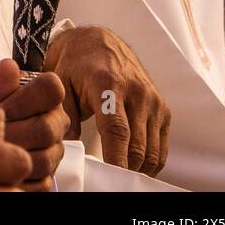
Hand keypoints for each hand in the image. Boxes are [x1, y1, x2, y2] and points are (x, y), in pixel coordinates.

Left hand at [0, 59, 65, 190]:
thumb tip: (9, 67)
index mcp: (41, 96)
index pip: (52, 88)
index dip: (26, 100)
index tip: (2, 109)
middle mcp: (53, 122)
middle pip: (46, 129)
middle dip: (12, 133)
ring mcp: (52, 151)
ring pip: (44, 159)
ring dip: (12, 157)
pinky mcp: (46, 178)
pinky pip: (39, 183)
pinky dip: (15, 179)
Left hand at [44, 24, 170, 174]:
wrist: (100, 41)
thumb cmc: (77, 63)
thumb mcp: (61, 82)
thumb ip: (65, 114)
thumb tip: (69, 145)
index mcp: (109, 85)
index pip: (117, 130)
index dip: (116, 159)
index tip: (110, 178)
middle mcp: (137, 93)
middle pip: (137, 146)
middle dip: (125, 169)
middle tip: (110, 182)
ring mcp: (153, 101)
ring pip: (152, 150)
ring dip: (137, 168)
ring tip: (119, 176)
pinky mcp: (163, 108)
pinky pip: (161, 145)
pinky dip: (151, 160)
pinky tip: (134, 165)